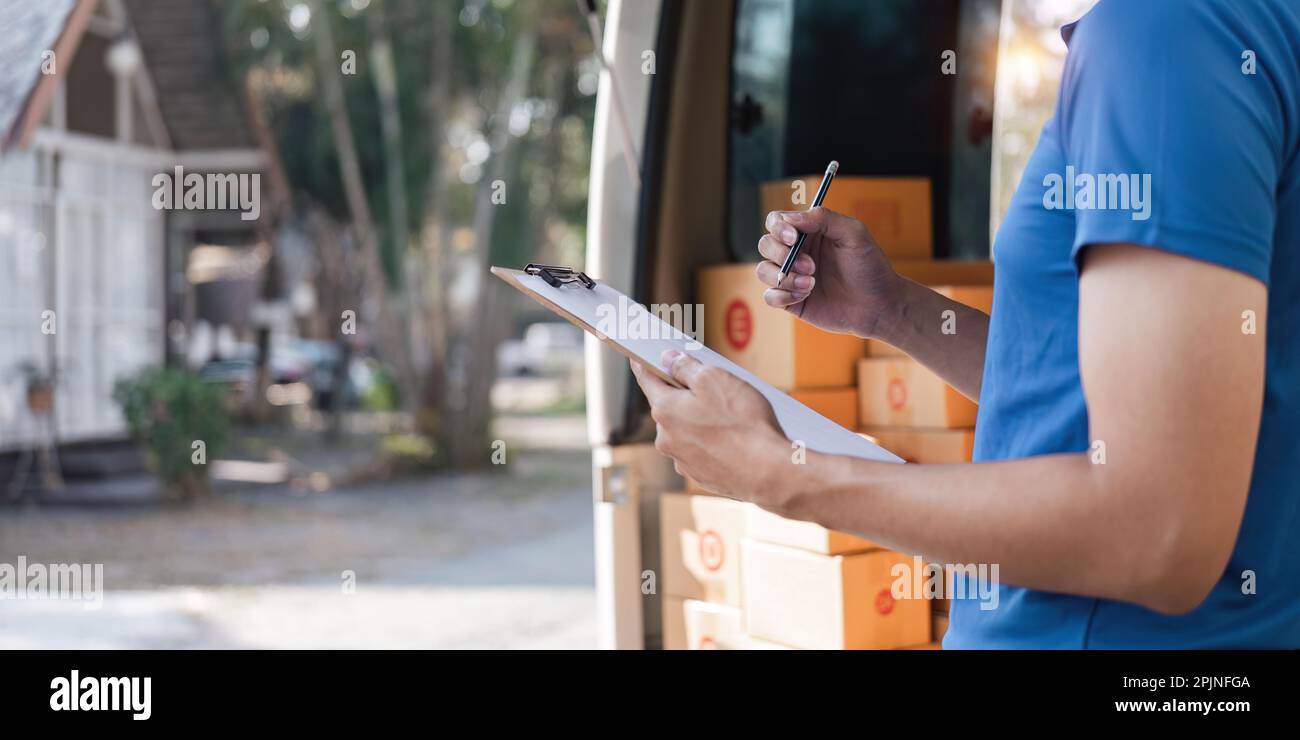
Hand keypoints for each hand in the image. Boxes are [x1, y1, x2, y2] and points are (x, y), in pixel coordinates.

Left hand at [629, 351, 788, 504]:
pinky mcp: (701, 476)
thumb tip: (669, 360)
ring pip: (687, 430)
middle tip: (714, 387)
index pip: (647, 380)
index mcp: (665, 410)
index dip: (645, 364)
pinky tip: (735, 439)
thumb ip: (686, 367)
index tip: (639, 357)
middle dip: (687, 395)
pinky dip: (713, 443)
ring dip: (702, 421)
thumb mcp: (714, 379)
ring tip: (733, 417)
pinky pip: (702, 451)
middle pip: (671, 406)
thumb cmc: (742, 422)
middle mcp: (666, 439)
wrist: (768, 472)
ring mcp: (682, 460)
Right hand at [757, 207, 901, 338]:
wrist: (879, 305)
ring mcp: (792, 277)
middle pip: (765, 244)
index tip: (793, 238)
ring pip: (763, 270)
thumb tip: (791, 218)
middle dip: (782, 255)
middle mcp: (796, 253)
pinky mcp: (791, 301)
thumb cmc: (870, 267)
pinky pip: (769, 296)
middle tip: (811, 266)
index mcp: (808, 233)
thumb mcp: (854, 233)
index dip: (779, 227)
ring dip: (784, 277)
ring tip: (812, 285)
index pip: (777, 221)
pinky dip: (782, 296)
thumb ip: (824, 218)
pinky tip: (805, 296)